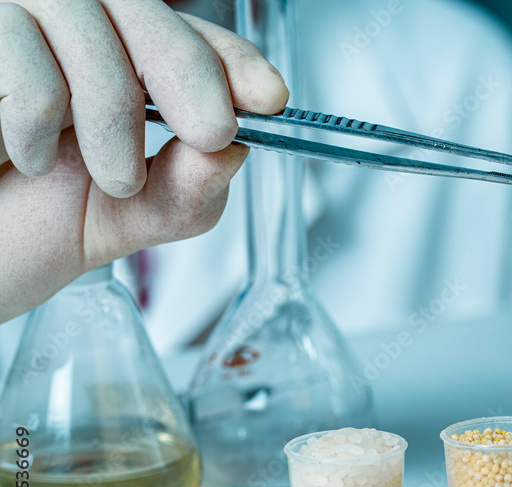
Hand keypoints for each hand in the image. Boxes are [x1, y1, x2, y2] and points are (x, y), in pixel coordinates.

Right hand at [0, 0, 288, 322]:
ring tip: (112, 178)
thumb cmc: (32, 222)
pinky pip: (23, 59)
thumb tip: (231, 154)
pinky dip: (37, 121)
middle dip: (191, 77)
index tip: (268, 98)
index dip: (232, 60)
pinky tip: (28, 156)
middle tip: (211, 132)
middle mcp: (73, 29)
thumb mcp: (134, 215)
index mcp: (122, 65)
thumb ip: (188, 190)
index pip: (191, 36)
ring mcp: (19, 20)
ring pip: (89, 29)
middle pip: (149, 15)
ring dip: (112, 119)